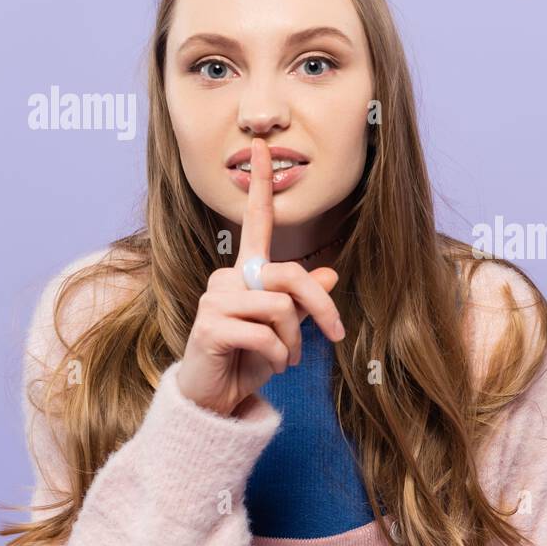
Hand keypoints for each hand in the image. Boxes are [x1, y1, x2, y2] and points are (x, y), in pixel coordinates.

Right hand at [175, 137, 346, 416]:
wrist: (215, 398)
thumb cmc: (249, 360)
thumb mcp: (285, 330)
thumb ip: (303, 302)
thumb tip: (329, 275)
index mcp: (246, 272)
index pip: (255, 222)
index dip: (260, 185)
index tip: (263, 147)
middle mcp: (227, 278)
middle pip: (291, 275)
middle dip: (321, 308)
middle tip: (336, 334)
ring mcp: (216, 300)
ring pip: (281, 309)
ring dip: (294, 342)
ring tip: (284, 359)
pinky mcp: (210, 326)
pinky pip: (266, 336)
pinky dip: (279, 357)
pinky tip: (269, 367)